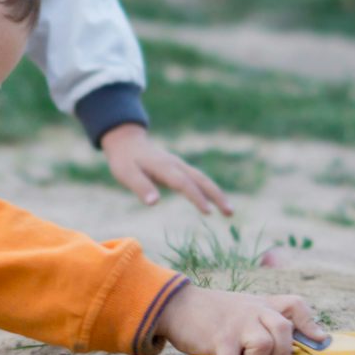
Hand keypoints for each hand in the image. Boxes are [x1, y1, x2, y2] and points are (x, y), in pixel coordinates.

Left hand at [99, 124, 232, 214]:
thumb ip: (141, 187)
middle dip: (216, 195)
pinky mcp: (179, 169)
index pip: (183, 183)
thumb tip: (155, 203)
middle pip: (201, 180)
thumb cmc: (124, 160)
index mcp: (163, 167)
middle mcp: (175, 165)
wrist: (127, 141)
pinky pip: (197, 180)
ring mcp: (179, 166)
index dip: (196, 197)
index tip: (208, 211)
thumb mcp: (126, 174)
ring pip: (202, 179)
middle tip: (230, 213)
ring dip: (216, 194)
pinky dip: (209, 190)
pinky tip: (215, 202)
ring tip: (229, 212)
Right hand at [152, 286, 326, 354]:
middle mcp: (252, 311)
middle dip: (284, 354)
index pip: (294, 305)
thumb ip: (259, 322)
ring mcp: (237, 323)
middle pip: (283, 329)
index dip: (310, 323)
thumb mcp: (241, 309)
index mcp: (260, 305)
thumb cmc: (212, 313)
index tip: (319, 339)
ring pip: (263, 345)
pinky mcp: (219, 337)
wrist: (177, 305)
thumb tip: (276, 353)